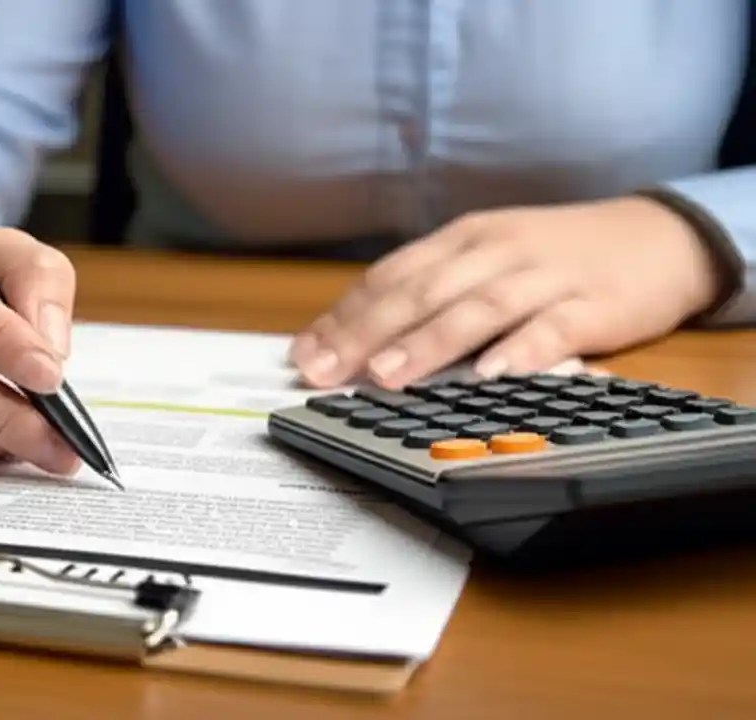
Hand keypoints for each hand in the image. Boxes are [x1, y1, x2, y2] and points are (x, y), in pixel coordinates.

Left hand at [289, 196, 725, 388]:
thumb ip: (431, 293)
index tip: (304, 354)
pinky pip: (553, 328)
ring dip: (428, 343)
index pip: (391, 276)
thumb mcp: (486, 261)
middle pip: (421, 291)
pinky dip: (521, 350)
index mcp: (462, 239)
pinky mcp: (593, 305)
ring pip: (477, 308)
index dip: (344, 315)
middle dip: (366, 333)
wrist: (658, 237)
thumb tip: (357, 339)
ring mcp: (545, 276)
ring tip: (386, 375)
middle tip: (325, 370)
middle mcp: (496, 251)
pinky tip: (491, 374)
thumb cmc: (554, 257)